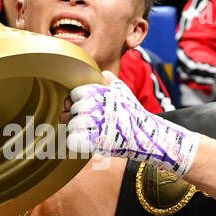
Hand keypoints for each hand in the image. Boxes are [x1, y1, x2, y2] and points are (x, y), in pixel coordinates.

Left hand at [67, 71, 199, 175]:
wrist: (144, 133)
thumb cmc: (134, 112)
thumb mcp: (124, 91)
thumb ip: (111, 81)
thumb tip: (104, 73)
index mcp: (95, 92)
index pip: (75, 94)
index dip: (80, 101)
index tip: (90, 108)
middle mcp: (91, 106)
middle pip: (72, 111)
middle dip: (79, 116)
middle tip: (93, 122)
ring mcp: (91, 124)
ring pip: (71, 126)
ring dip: (79, 130)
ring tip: (92, 132)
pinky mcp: (92, 142)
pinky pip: (72, 141)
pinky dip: (76, 142)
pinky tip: (87, 141)